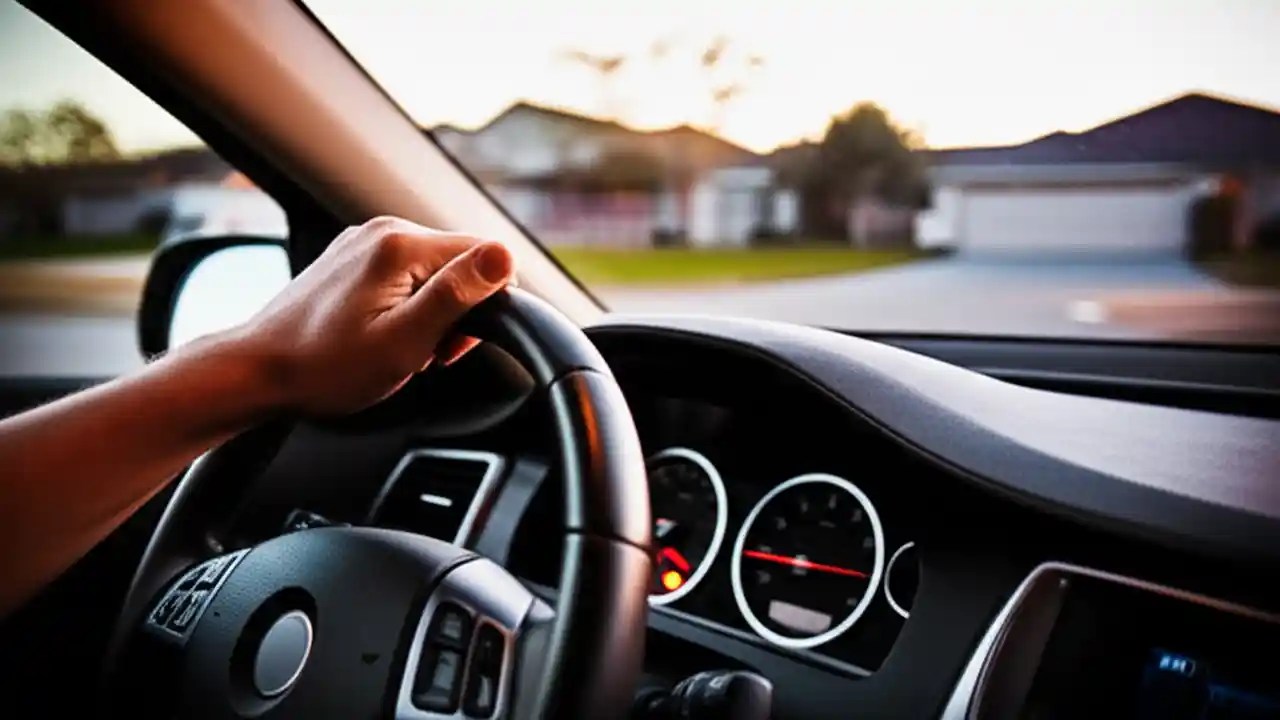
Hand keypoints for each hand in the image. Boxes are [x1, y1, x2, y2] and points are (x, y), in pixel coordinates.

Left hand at [227, 216, 514, 415]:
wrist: (259, 371)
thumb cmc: (326, 366)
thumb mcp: (404, 340)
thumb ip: (457, 295)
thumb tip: (505, 255)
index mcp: (400, 244)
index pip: (485, 257)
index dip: (484, 306)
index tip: (450, 344)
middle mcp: (384, 230)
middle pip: (460, 264)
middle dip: (455, 312)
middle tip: (422, 353)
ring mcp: (365, 242)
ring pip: (434, 273)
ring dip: (431, 314)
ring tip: (398, 347)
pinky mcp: (354, 257)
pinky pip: (406, 276)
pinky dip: (407, 308)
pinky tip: (382, 335)